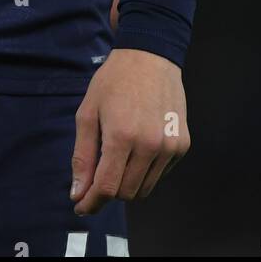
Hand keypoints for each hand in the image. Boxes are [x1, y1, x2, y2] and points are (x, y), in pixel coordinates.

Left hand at [70, 48, 189, 215]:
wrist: (150, 56)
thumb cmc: (113, 82)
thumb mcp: (88, 112)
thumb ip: (82, 156)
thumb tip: (78, 193)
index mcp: (121, 136)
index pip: (107, 187)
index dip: (91, 201)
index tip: (80, 205)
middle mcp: (149, 145)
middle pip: (126, 192)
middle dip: (107, 191)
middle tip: (96, 177)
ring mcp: (169, 147)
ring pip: (145, 188)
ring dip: (127, 184)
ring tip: (116, 159)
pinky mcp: (182, 145)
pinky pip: (160, 174)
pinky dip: (145, 171)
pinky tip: (137, 149)